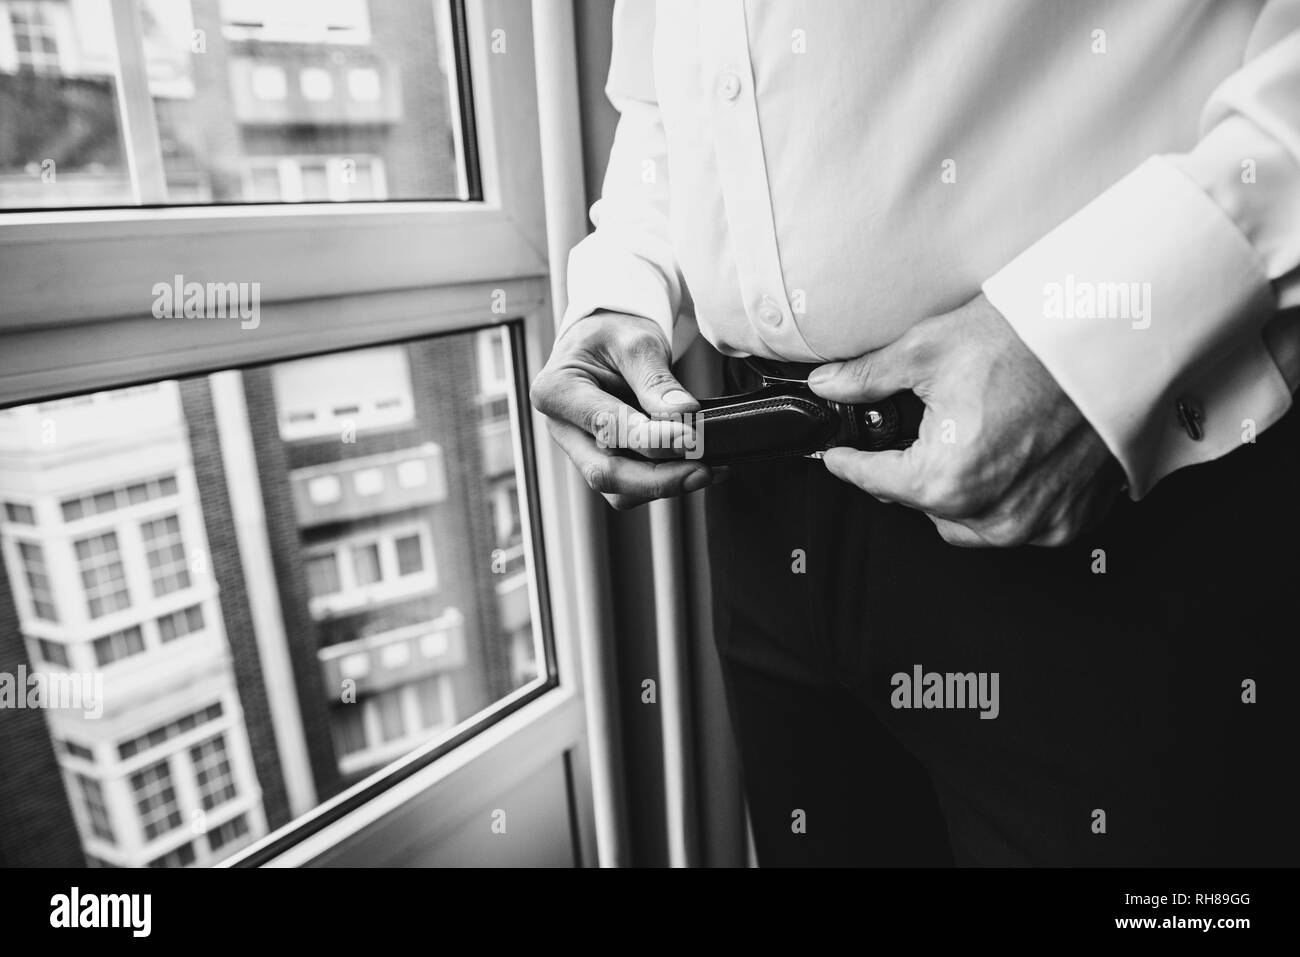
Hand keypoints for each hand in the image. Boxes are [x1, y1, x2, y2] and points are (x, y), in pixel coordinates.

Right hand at [530, 311, 726, 509]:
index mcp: (557, 391)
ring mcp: (579, 449)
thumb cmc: (613, 334)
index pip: (606, 426)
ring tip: (706, 469)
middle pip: (604, 473)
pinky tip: (695, 468)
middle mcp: (562, 428)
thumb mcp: (636, 342)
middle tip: (702, 470)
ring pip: (617, 489)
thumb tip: (684, 415)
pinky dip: (663, 482)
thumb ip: (656, 381)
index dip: (652, 439)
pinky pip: (630, 486)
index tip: (691, 437)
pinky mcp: (601, 460)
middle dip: (657, 479)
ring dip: (663, 486)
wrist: (606, 337)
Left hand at [808, 294, 1123, 545]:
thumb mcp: (928, 350)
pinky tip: (1009, 458)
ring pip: (967, 524)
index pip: (873, 481)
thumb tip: (830, 385)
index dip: (849, 462)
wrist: (1111, 340)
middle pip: (922, 505)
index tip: (838, 457)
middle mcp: (991, 514)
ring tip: (965, 443)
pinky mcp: (1070, 520)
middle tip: (918, 433)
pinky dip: (1006, 499)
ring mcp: (1034, 523)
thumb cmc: (1029, 343)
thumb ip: (868, 377)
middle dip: (910, 473)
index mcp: (946, 480)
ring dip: (956, 493)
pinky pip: (1019, 524)